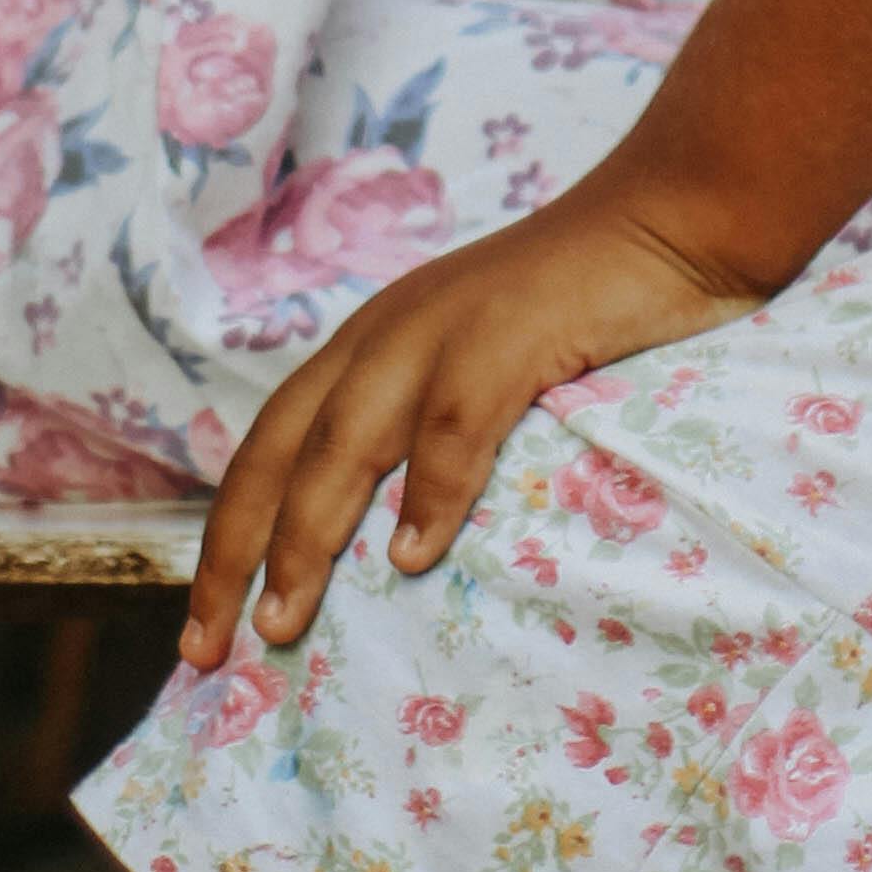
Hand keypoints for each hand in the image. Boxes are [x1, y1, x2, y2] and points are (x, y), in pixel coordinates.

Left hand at [175, 171, 767, 660]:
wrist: (671, 221)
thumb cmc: (586, 316)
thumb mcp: (482, 373)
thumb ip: (433, 440)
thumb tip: (398, 564)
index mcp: (371, 345)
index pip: (270, 446)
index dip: (225, 536)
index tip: (200, 630)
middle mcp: (386, 332)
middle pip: (281, 450)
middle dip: (235, 552)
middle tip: (208, 651)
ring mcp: (444, 326)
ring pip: (344, 440)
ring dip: (306, 535)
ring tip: (281, 624)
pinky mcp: (511, 329)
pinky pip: (454, 419)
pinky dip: (429, 489)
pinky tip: (413, 558)